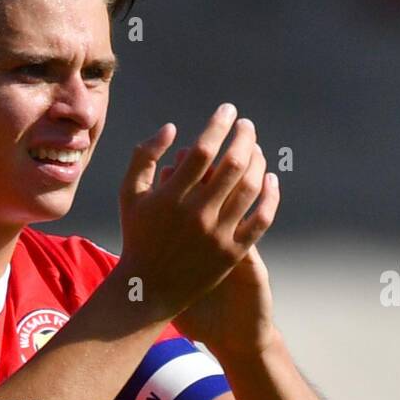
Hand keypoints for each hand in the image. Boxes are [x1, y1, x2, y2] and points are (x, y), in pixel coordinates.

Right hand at [118, 107, 279, 321]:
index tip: (227, 110)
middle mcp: (195, 215)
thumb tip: (171, 127)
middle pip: (231, 164)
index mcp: (169, 198)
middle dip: (243, 136)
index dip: (218, 125)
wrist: (148, 289)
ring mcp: (216, 236)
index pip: (201, 150)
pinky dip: (270, 196)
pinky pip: (260, 219)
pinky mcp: (232, 254)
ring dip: (258, 161)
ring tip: (255, 148)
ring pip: (249, 188)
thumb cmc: (138, 235)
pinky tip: (270, 179)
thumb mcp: (129, 194)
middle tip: (247, 124)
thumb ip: (144, 157)